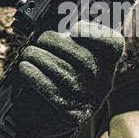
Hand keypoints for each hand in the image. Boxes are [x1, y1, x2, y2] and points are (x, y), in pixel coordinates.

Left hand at [16, 21, 124, 137]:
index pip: (113, 45)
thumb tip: (59, 22)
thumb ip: (70, 37)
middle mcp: (104, 81)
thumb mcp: (72, 52)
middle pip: (84, 59)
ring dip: (43, 60)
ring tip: (29, 53)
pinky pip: (55, 94)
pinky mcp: (75, 114)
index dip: (95, 35)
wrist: (59, 112)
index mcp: (108, 62)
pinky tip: (26, 68)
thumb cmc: (65, 72)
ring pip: (68, 76)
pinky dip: (37, 78)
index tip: (74, 29)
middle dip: (57, 45)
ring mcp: (91, 100)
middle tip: (40, 40)